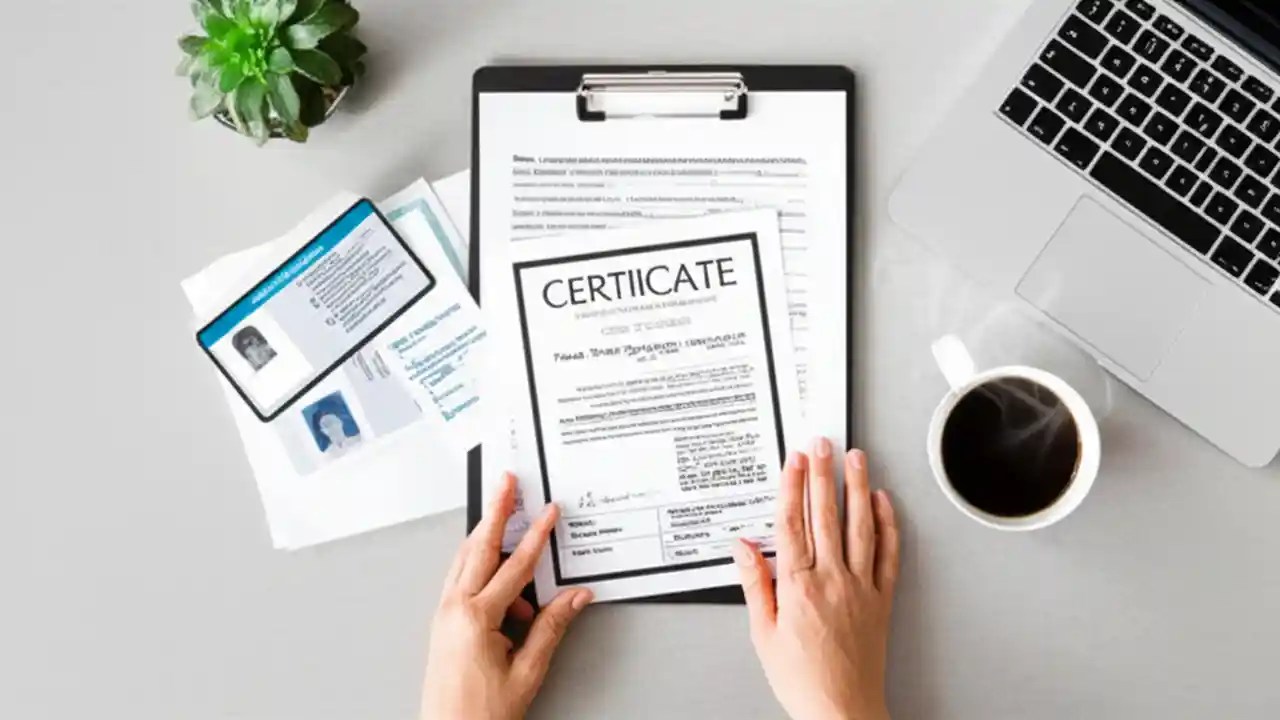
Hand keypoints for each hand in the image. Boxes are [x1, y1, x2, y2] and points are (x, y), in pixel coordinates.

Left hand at [421, 473, 591, 719]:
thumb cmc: (481, 714)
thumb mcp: (526, 671)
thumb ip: (551, 628)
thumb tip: (575, 598)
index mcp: (476, 618)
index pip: (514, 566)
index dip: (535, 536)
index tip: (548, 512)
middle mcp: (454, 609)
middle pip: (479, 548)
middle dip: (496, 511)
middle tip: (506, 482)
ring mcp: (444, 615)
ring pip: (465, 561)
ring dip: (484, 534)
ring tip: (501, 512)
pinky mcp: (442, 623)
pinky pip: (461, 581)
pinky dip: (479, 566)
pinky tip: (499, 573)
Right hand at [733, 438, 899, 719]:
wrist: (841, 711)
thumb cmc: (801, 680)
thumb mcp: (763, 634)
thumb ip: (756, 585)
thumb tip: (744, 548)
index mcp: (798, 587)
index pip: (793, 524)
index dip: (793, 487)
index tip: (794, 461)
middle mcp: (831, 580)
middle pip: (825, 515)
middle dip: (823, 474)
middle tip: (821, 443)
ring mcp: (860, 587)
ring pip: (860, 526)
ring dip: (857, 487)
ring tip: (856, 458)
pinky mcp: (881, 599)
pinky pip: (887, 554)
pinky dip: (887, 525)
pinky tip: (883, 502)